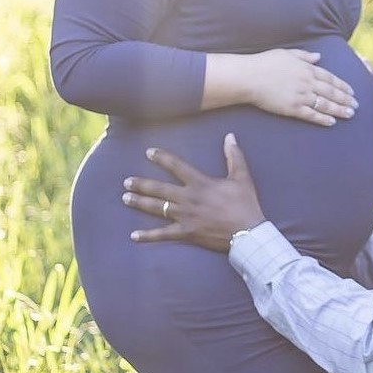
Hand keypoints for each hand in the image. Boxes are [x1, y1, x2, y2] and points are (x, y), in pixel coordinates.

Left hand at [122, 134, 266, 250]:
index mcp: (200, 183)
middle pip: (159, 189)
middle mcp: (188, 198)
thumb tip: (230, 136)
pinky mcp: (186, 233)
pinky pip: (163, 234)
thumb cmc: (245, 204)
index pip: (176, 166)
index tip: (148, 152)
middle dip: (141, 184)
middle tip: (126, 181)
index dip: (161, 158)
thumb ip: (234, 156)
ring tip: (125, 198)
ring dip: (140, 203)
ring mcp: (185, 216)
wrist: (247, 233)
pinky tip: (134, 235)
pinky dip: (148, 236)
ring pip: (157, 208)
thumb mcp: (242, 177)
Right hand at [233, 49, 357, 126]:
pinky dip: (323, 119)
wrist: (249, 77)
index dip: (342, 86)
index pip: (330, 78)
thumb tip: (318, 56)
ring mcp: (301, 96)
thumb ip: (304, 56)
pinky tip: (332, 122)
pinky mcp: (292, 108)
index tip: (352, 91)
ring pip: (325, 104)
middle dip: (346, 99)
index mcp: (306, 69)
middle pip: (331, 92)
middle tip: (356, 106)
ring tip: (350, 114)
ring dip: (339, 109)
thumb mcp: (287, 54)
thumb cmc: (265, 63)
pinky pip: (312, 115)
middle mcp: (307, 82)